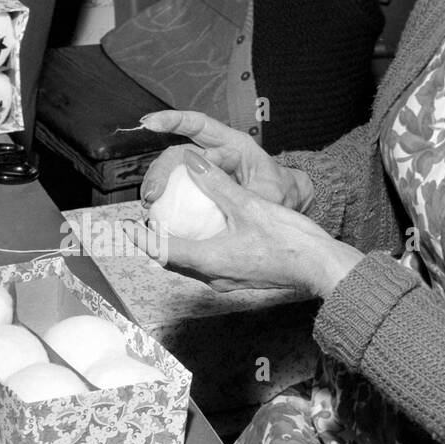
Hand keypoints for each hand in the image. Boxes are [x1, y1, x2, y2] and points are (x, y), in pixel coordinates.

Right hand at [139, 110, 313, 212]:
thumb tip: (213, 182)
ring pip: (173, 172)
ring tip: (149, 205)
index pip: (199, 125)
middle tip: (152, 194)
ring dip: (157, 186)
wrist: (284, 205)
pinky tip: (154, 212)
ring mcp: (205, 172)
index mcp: (233, 144)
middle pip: (178, 153)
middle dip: (159, 170)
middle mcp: (214, 154)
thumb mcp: (269, 193)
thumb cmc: (280, 193)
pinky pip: (178, 192)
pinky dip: (165, 201)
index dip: (173, 120)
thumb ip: (245, 190)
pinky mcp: (200, 190)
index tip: (150, 123)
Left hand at [141, 152, 362, 296]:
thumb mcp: (249, 204)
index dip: (139, 239)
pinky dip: (195, 250)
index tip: (123, 228)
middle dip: (154, 243)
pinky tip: (202, 234)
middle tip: (143, 223)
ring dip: (175, 248)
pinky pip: (207, 266)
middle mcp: (212, 276)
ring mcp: (226, 281)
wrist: (321, 267)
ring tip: (167, 227)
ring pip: (189, 265)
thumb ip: (215, 183)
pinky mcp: (239, 280)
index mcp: (208, 260)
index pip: (161, 250)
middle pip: (171, 261)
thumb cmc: (289, 239)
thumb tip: (189, 162)